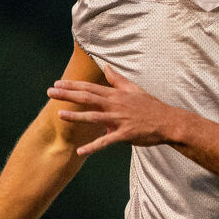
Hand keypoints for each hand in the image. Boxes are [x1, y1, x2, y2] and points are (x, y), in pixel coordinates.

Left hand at [49, 65, 193, 155]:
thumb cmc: (151, 106)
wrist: (168, 122)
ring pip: (94, 117)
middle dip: (68, 95)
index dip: (73, 85)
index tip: (57, 84)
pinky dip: (93, 147)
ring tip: (59, 115)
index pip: (90, 88)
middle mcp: (116, 105)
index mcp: (116, 95)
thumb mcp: (134, 89)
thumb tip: (106, 67)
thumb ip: (118, 79)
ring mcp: (120, 120)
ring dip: (76, 116)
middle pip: (88, 98)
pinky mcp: (125, 134)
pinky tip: (79, 151)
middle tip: (50, 92)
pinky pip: (106, 141)